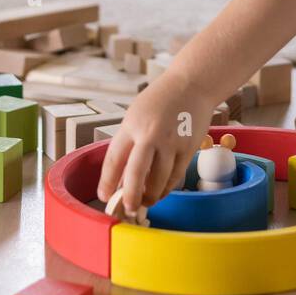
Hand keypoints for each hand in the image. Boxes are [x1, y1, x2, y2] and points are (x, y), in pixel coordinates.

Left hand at [97, 76, 214, 212]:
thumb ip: (129, 142)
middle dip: (130, 195)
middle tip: (127, 209)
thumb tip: (121, 176)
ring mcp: (172, 142)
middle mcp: (151, 134)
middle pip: (137, 172)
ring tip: (145, 202)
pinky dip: (167, 188)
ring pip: (160, 179)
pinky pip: (176, 176)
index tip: (103, 196)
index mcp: (132, 125)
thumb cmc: (160, 101)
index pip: (114, 159)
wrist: (192, 85)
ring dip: (151, 196)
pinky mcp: (189, 148)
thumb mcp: (135, 115)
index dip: (107, 182)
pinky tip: (161, 191)